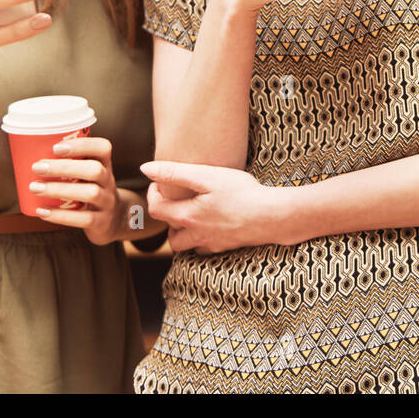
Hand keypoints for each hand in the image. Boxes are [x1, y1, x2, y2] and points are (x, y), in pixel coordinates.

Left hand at [31, 137, 123, 245]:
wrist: (113, 219)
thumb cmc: (89, 189)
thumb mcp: (86, 173)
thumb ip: (68, 162)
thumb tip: (27, 151)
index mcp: (104, 164)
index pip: (103, 148)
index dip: (82, 145)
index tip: (55, 147)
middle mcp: (109, 181)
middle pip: (94, 170)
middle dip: (64, 167)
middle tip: (37, 167)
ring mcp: (107, 202)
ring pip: (90, 193)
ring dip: (59, 189)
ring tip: (35, 188)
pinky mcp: (101, 222)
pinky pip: (84, 218)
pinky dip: (61, 215)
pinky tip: (42, 211)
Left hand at [141, 160, 289, 253]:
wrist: (272, 216)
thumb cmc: (241, 193)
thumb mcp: (206, 177)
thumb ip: (174, 173)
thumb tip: (145, 169)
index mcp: (187, 217)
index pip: (156, 209)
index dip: (153, 194)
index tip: (160, 183)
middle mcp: (196, 234)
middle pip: (169, 234)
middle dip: (168, 218)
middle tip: (175, 201)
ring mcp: (213, 243)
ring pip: (187, 245)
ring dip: (183, 233)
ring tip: (191, 214)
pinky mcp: (227, 246)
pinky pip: (207, 248)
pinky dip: (202, 239)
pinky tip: (212, 225)